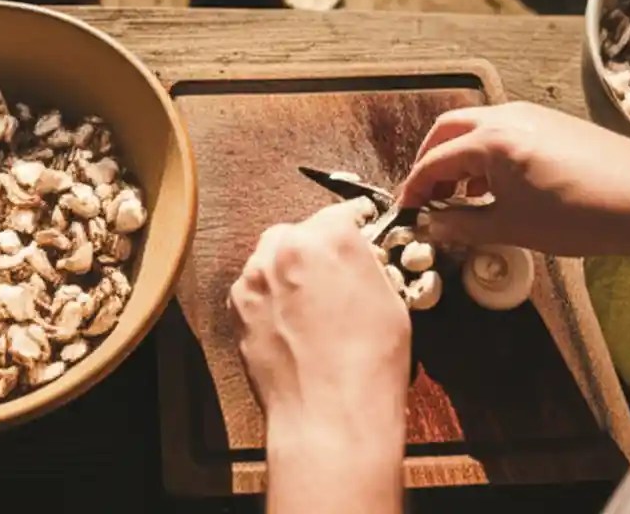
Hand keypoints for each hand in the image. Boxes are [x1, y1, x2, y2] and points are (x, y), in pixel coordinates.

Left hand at [230, 202, 408, 513]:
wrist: (327, 415)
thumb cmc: (368, 365)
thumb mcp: (391, 301)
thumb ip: (367, 265)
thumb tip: (361, 256)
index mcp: (331, 238)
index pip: (341, 213)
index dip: (353, 225)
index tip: (357, 230)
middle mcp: (286, 248)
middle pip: (299, 233)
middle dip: (314, 249)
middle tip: (332, 277)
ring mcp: (256, 277)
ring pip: (270, 259)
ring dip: (288, 272)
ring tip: (310, 306)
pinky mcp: (238, 306)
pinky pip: (254, 288)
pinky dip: (269, 297)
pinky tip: (290, 324)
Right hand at [398, 101, 629, 255]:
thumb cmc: (579, 215)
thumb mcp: (512, 227)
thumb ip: (462, 225)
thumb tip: (431, 226)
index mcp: (488, 141)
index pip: (433, 161)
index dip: (413, 188)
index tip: (405, 212)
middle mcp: (504, 117)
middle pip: (447, 131)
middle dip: (430, 162)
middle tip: (427, 197)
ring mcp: (530, 116)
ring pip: (475, 128)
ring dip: (458, 157)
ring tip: (461, 198)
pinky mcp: (551, 123)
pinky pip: (502, 131)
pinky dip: (485, 154)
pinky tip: (496, 187)